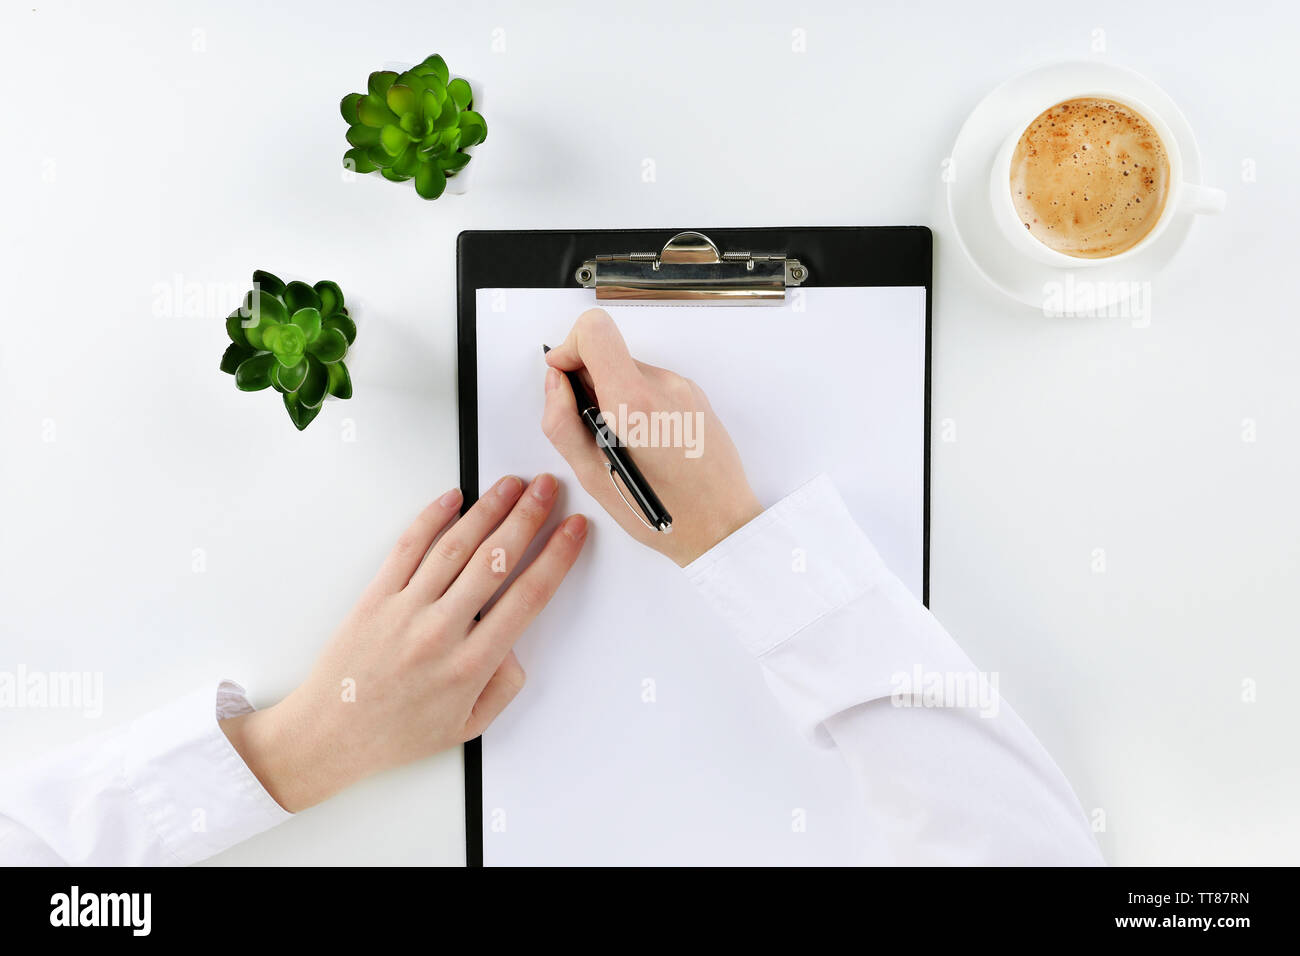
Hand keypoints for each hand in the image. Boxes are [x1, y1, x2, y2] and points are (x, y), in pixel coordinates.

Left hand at [220, 475, 586, 811]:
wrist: (330, 735)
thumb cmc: (395, 732)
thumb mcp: (468, 726)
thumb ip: (504, 687)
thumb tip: (516, 646)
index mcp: (471, 665)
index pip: (528, 596)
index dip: (557, 556)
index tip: (573, 530)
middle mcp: (440, 632)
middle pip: (496, 560)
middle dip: (528, 517)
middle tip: (547, 488)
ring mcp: (406, 610)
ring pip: (455, 546)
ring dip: (488, 509)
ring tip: (511, 484)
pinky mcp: (376, 598)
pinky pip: (407, 548)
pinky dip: (431, 518)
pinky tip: (453, 498)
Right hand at [542, 308, 761, 565]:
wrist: (722, 524)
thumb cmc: (664, 512)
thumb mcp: (593, 477)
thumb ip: (562, 423)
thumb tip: (555, 383)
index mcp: (634, 401)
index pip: (594, 330)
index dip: (569, 347)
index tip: (563, 377)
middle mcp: (663, 384)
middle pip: (609, 353)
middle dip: (589, 383)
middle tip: (593, 429)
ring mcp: (684, 387)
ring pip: (629, 371)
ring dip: (615, 396)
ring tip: (624, 444)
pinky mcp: (695, 395)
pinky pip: (653, 384)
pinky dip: (638, 403)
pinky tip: (646, 443)